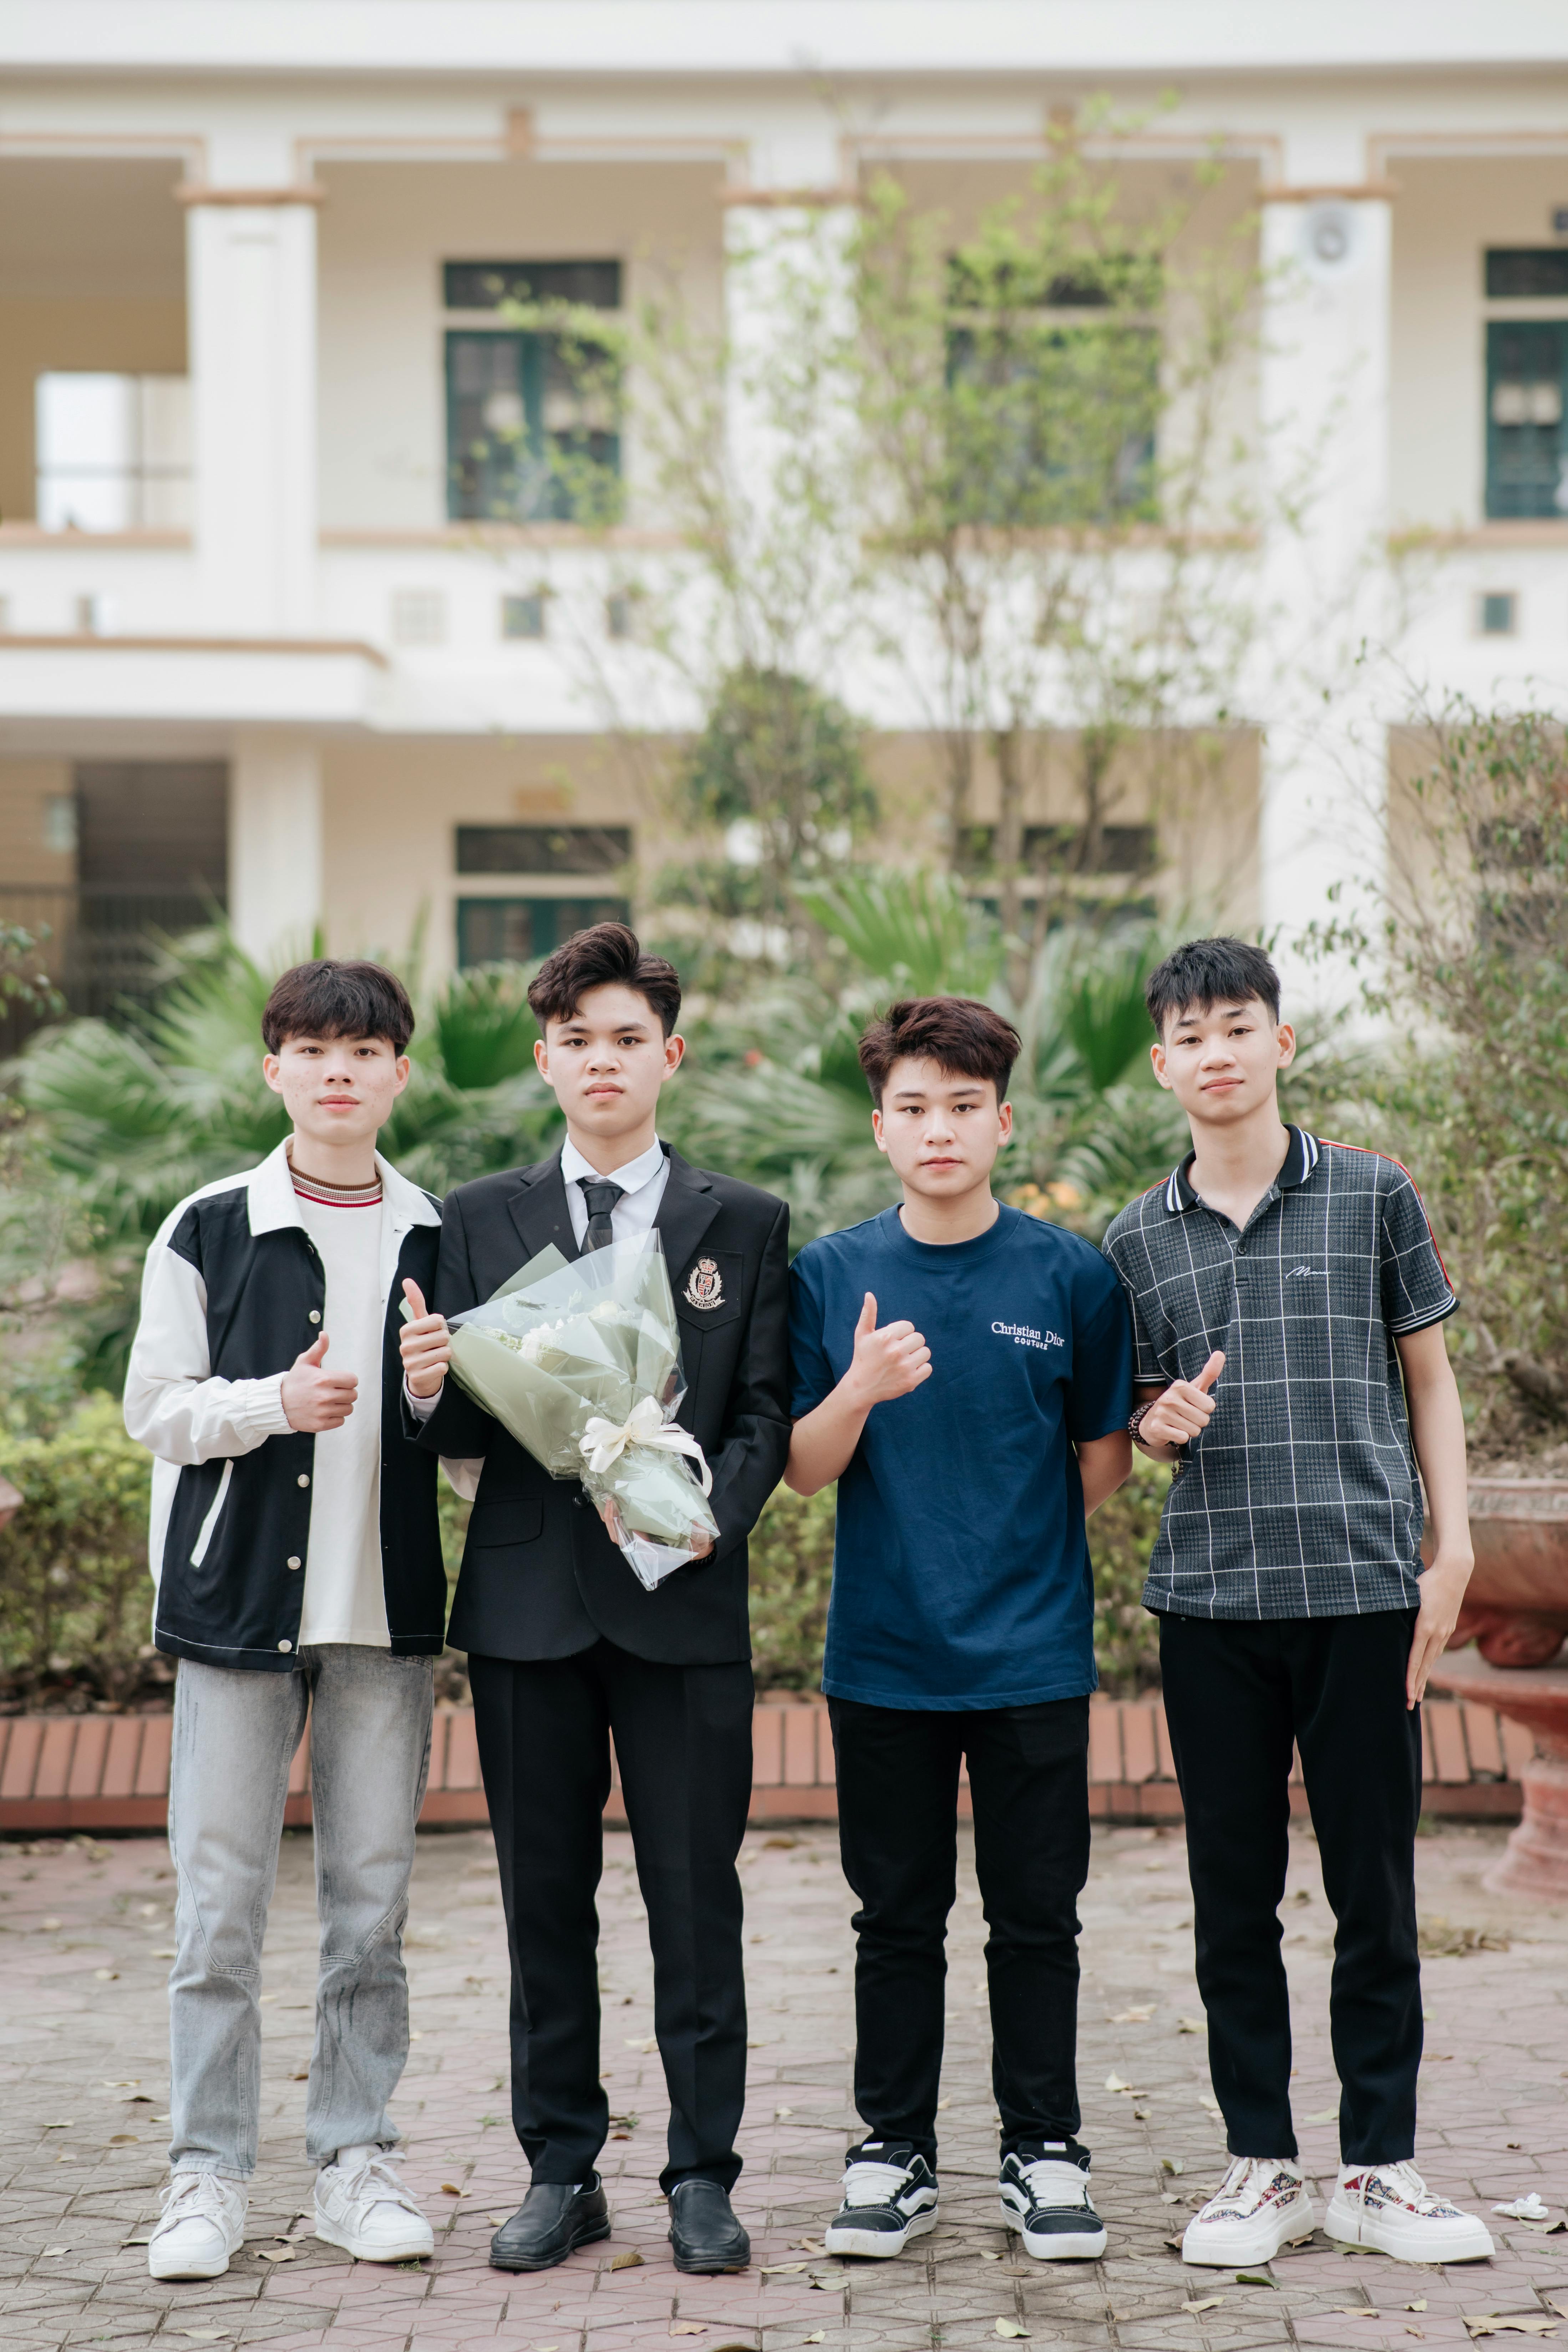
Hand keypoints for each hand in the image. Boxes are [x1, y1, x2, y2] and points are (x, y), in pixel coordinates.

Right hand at [280, 1333, 357, 1431]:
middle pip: (353, 1395)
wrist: (277, 1403)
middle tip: (334, 1391)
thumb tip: (324, 1334)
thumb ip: (318, 1348)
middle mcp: (324, 1396)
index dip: (347, 1380)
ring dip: (341, 1405)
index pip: (353, 1380)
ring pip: (348, 1409)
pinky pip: (340, 1421)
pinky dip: (335, 1417)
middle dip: (346, 1392)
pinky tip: (325, 1411)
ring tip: (329, 1401)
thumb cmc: (294, 1381)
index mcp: (324, 1379)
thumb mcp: (304, 1362)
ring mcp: (322, 1412)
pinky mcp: (320, 1425)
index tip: (339, 1381)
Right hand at [400, 1279, 450, 1398]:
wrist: (420, 1373)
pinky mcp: (418, 1377)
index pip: (438, 1320)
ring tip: (434, 1356)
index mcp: (406, 1330)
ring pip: (445, 1352)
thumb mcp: (420, 1323)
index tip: (433, 1332)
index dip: (441, 1327)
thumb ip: (416, 1302)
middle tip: (434, 1346)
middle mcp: (405, 1346)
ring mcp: (410, 1363)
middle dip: (444, 1342)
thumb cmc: (423, 1344)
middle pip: (443, 1336)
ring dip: (445, 1355)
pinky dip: (443, 1367)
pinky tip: (434, 1367)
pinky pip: (443, 1367)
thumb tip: (407, 1280)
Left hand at [598, 1495, 714, 1559]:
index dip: (621, 1528)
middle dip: (611, 1519)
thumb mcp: (698, 1541)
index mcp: (651, 1553)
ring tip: (608, 1498)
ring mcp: (637, 1541)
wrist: (694, 1548)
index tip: (620, 1511)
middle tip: (610, 1500)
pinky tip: (614, 1502)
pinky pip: (622, 1526)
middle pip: (617, 1536)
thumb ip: (699, 1534)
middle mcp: (640, 1549)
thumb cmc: (693, 1546)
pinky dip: (615, 1516)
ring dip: (610, 1517)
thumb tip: (699, 1523)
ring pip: (616, 1531)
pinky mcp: (638, 1533)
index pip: (629, 1542)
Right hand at [843, 1292, 931, 1409]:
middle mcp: (895, 1351)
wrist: (861, 1387)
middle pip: (919, 1338)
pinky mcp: (911, 1381)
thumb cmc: (863, 1357)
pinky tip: (908, 1371)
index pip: (909, 1326)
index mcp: (885, 1337)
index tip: (892, 1342)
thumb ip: (868, 1313)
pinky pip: (928, 1368)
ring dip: (917, 1356)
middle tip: (898, 1353)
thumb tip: (869, 1294)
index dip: (902, 1334)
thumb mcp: (862, 1334)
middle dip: (910, 1344)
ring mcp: (904, 1367)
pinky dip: (921, 1370)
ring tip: (904, 1362)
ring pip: (926, 1352)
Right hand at [1138, 1350, 1224, 1450]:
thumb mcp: (1194, 1388)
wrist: (1152, 1421)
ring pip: (1194, 1431)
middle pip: (1203, 1420)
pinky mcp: (1156, 1428)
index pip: (1210, 1406)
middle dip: (1198, 1422)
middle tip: (1186, 1417)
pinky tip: (1172, 1431)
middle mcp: (1169, 1397)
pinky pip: (1183, 1438)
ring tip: (1179, 1424)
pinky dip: (1181, 1438)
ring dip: (1190, 1431)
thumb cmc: (1180, 1403)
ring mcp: (1161, 1413)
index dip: (1205, 1410)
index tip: (1194, 1406)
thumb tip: (1220, 1353)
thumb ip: (1209, 1373)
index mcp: (1180, 1386)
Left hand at [1406, 1550, 1473, 1707]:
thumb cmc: (1425, 1579)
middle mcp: (1436, 1633)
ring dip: (1423, 1679)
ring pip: (1431, 1661)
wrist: (1454, 1572)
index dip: (1409, 1678)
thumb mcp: (1407, 1592)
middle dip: (1416, 1687)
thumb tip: (1378, 1617)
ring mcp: (1444, 1632)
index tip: (1405, 1694)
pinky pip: (1436, 1652)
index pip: (1415, 1659)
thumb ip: (1397, 1609)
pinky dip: (1429, 1665)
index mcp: (1424, 1626)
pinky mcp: (1447, 1629)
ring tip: (1416, 1695)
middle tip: (1408, 1706)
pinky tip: (1425, 1673)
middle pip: (1424, 1666)